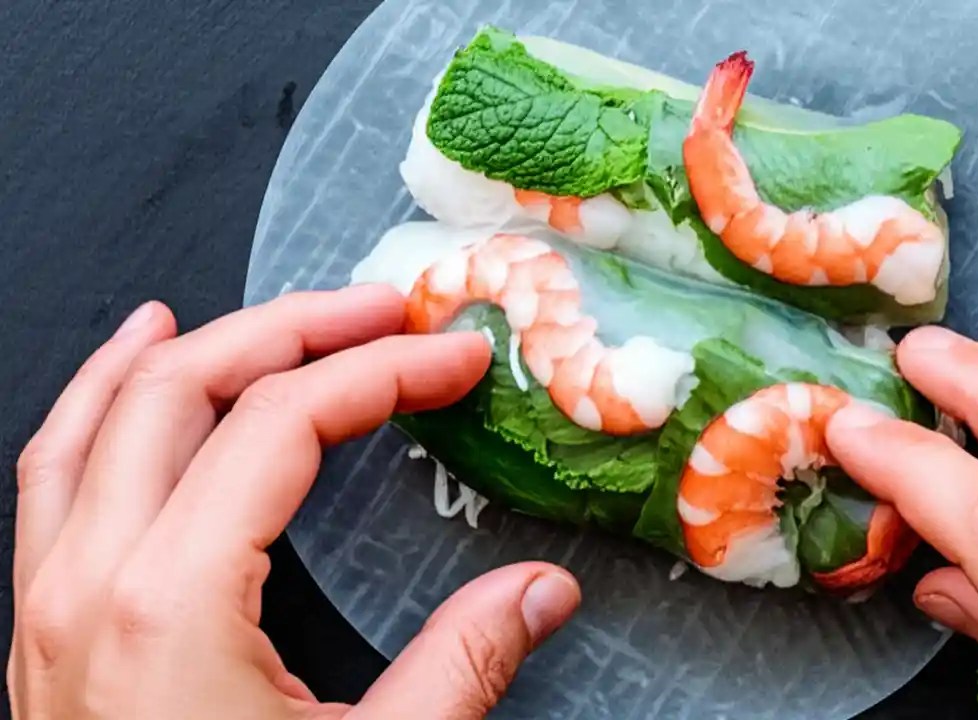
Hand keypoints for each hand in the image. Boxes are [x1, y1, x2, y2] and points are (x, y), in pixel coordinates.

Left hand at [9, 285, 580, 718]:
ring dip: (182, 351)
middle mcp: (91, 581)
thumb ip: (461, 667)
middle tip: (382, 312)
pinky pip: (49, 482)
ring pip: (95, 420)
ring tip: (239, 313)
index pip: (282, 423)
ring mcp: (48, 605)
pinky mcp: (42, 636)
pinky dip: (93, 412)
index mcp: (172, 601)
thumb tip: (543, 591)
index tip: (452, 358)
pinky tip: (124, 389)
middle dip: (293, 329)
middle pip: (183, 389)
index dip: (381, 372)